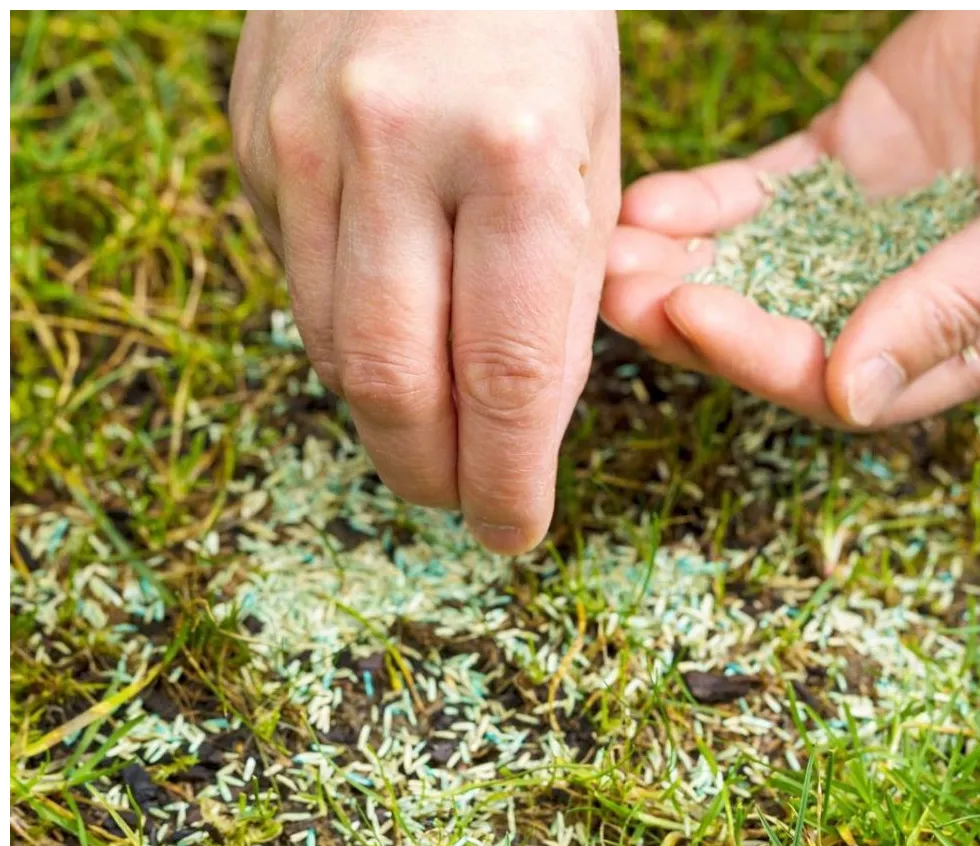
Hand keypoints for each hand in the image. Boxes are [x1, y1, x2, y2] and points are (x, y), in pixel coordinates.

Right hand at [230, 12, 620, 552]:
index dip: (507, 478)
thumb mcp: (594, 145)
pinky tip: (392, 330)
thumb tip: (520, 422)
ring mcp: (302, 143)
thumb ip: (559, 288)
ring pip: (332, 346)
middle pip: (394, 383)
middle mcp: (392, 151)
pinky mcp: (253, 141)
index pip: (504, 375)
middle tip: (463, 500)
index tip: (514, 529)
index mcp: (512, 154)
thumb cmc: (541, 23)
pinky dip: (350, 333)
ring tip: (433, 432)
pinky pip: (297, 280)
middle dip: (432, 470)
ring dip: (387, 415)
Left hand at [603, 12, 979, 428]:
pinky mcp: (849, 157)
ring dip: (685, 266)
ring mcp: (876, 226)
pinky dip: (709, 201)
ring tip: (613, 251)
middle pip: (785, 331)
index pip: (850, 377)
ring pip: (762, 267)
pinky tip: (653, 202)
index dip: (765, 356)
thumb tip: (850, 394)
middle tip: (614, 293)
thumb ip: (960, 305)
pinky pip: (764, 192)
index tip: (693, 314)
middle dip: (697, 320)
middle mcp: (916, 295)